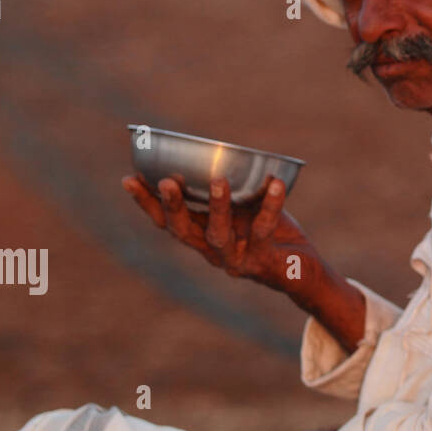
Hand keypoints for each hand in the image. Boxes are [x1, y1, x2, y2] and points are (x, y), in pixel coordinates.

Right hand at [122, 173, 367, 350]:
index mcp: (202, 236)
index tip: (129, 178)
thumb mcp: (246, 209)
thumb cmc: (270, 234)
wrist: (302, 271)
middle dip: (172, 206)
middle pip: (182, 231)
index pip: (166, 221)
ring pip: (218, 235)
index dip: (146, 203)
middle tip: (166, 182)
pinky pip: (264, 229)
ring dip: (217, 207)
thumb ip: (231, 192)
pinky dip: (271, 205)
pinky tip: (275, 184)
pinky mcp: (263, 261)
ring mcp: (236, 259)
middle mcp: (212, 251)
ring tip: (219, 181)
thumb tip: (217, 158)